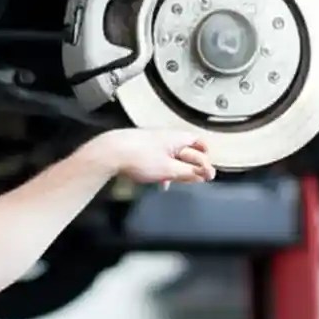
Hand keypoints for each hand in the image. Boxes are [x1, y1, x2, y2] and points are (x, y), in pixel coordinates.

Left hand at [91, 128, 216, 185]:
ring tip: (177, 181)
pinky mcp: (141, 148)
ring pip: (171, 156)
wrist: (110, 152)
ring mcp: (152, 142)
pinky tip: (158, 181)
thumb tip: (205, 174)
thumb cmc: (138, 157)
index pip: (198, 142)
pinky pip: (157, 159)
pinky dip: (162, 169)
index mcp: (176, 138)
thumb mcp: (169, 169)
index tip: (208, 167)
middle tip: (196, 176)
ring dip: (176, 168)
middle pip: (185, 150)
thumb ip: (189, 172)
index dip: (205, 154)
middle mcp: (165, 137)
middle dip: (192, 164)